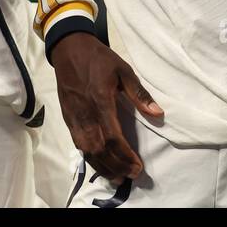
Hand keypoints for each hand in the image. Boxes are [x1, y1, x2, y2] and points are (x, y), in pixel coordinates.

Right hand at [52, 33, 162, 182]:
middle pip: (99, 149)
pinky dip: (90, 158)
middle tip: (132, 175)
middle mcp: (85, 113)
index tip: (138, 165)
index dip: (125, 154)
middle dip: (116, 166)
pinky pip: (78, 144)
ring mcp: (74, 117)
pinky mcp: (67, 118)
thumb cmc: (98, 58)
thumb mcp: (123, 70)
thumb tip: (158, 113)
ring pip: (86, 150)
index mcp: (100, 100)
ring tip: (118, 177)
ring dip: (102, 166)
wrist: (68, 49)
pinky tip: (101, 164)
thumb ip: (139, 94)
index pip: (112, 136)